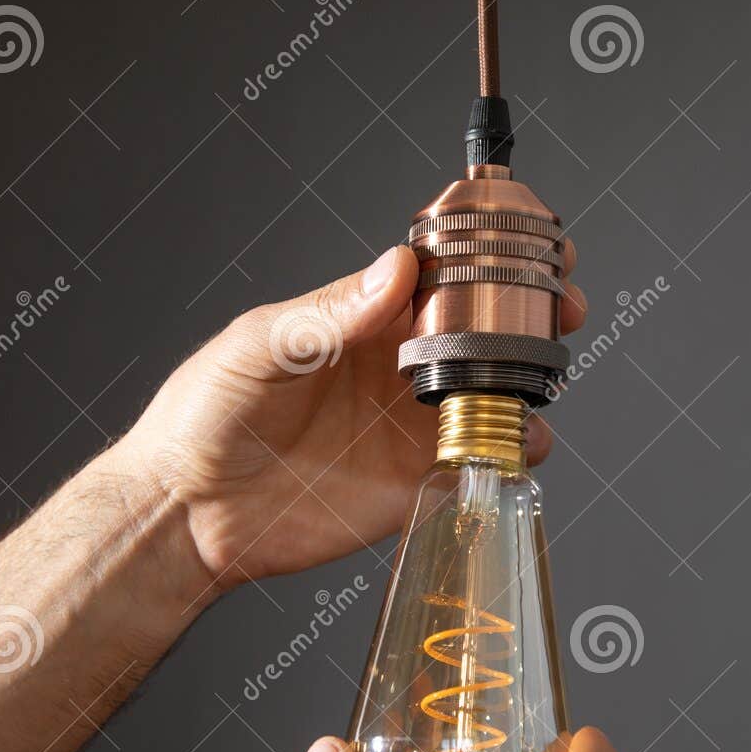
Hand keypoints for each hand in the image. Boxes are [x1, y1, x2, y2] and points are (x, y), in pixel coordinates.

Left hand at [121, 244, 586, 593]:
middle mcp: (398, 365)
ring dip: (532, 379)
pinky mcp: (420, 479)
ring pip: (498, 390)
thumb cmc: (202, 418)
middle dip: (531, 310)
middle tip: (562, 304)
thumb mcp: (258, 349)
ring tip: (541, 377)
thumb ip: (329, 314)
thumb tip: (393, 269)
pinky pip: (484, 457)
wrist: (188, 514)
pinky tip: (520, 440)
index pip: (439, 270)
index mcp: (361, 318)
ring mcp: (413, 422)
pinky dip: (515, 447)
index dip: (488, 250)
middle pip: (484, 327)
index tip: (526, 238)